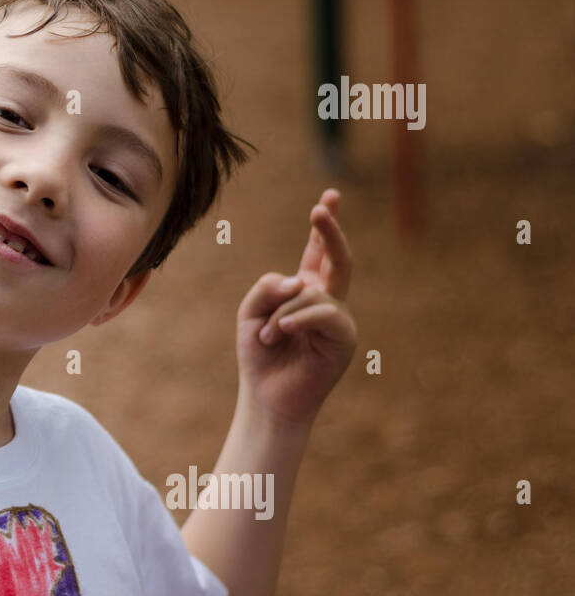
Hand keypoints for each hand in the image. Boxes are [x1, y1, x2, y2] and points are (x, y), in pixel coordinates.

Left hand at [235, 189, 357, 426]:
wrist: (268, 398)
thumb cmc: (260, 356)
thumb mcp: (251, 312)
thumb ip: (267, 287)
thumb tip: (299, 281)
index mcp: (304, 292)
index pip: (317, 253)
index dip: (324, 226)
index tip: (329, 197)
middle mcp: (326, 301)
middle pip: (336, 258)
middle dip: (330, 231)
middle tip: (321, 208)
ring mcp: (338, 319)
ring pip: (312, 292)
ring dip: (281, 313)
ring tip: (268, 337)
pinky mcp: (344, 338)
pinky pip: (322, 312)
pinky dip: (295, 319)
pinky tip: (279, 333)